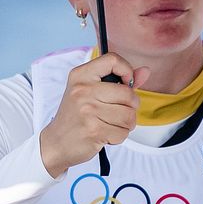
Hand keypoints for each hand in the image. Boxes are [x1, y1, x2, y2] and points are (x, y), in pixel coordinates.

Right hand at [39, 53, 151, 176]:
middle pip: (128, 93)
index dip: (127, 70)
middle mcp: (83, 90)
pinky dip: (118, 136)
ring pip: (129, 115)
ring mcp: (88, 110)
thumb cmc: (76, 116)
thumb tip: (146, 71)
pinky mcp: (94, 130)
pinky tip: (105, 134)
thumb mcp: (92, 92)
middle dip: (130, 107)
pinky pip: (123, 132)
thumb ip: (120, 81)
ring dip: (125, 124)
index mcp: (81, 75)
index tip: (126, 83)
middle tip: (117, 112)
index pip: (112, 60)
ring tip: (110, 124)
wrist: (56, 143)